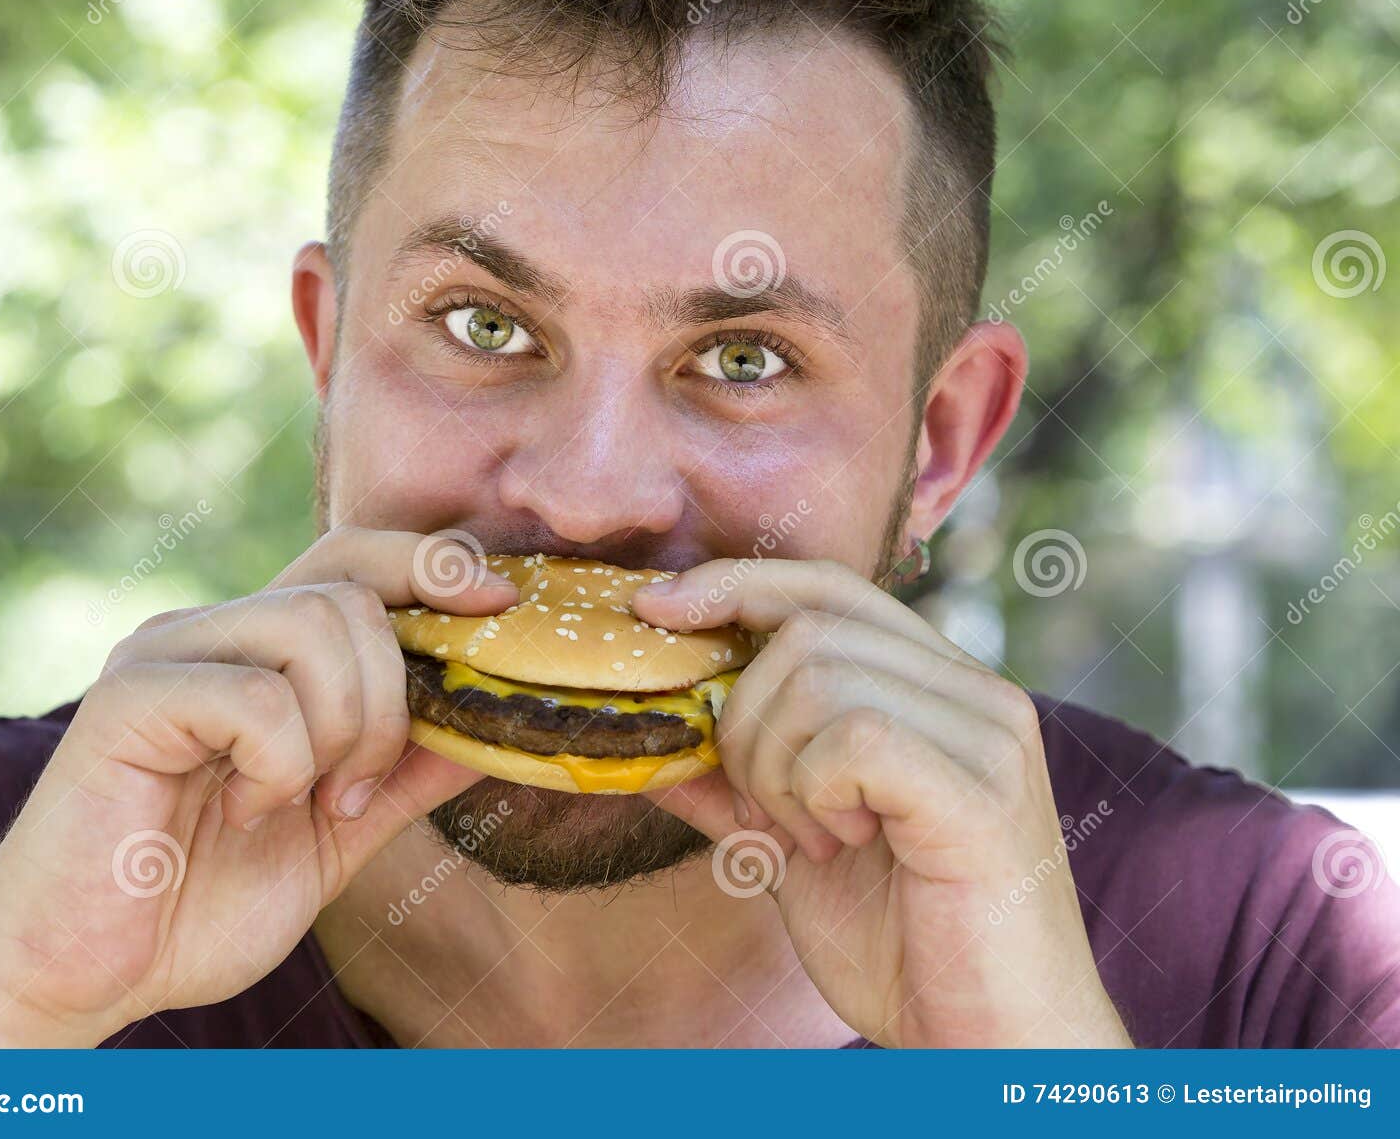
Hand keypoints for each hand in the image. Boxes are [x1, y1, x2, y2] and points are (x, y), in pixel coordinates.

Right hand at [0, 527, 515, 1046]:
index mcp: (255, 652)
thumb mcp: (336, 833)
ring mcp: (165, 654)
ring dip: (344, 731)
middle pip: (350, 593)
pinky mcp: (129, 698)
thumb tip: (499, 725)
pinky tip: (243, 809)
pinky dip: (281, 765)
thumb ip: (407, 773)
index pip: (355, 559)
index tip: (503, 602)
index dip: (434, 565)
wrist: (78, 977)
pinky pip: (258, 697)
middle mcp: (210, 632)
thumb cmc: (196, 901)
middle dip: (392, 696)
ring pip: (313, 626)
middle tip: (356, 787)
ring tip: (303, 802)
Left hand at [636, 558, 1131, 1048]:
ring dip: (775, 767)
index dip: (734, 584)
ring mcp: (987, 734)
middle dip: (743, 714)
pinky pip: (851, 736)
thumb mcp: (791, 849)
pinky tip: (842, 844)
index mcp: (940, 687)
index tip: (655, 610)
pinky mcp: (981, 790)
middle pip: (807, 625)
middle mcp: (975, 690)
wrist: (989, 1048)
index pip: (827, 585)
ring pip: (818, 676)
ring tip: (813, 838)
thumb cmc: (905, 947)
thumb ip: (729, 783)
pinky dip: (814, 792)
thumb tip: (643, 737)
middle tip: (763, 809)